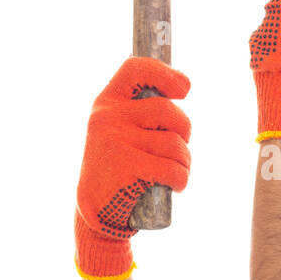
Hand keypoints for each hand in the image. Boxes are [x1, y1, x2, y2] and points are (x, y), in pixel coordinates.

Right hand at [74, 56, 190, 279]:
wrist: (95, 211)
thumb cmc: (117, 167)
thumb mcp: (119, 131)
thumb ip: (139, 111)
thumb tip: (181, 85)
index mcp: (107, 102)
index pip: (136, 69)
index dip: (165, 74)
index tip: (185, 90)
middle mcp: (108, 116)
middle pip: (168, 111)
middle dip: (184, 132)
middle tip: (179, 149)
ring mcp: (116, 140)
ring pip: (175, 143)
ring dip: (185, 161)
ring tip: (175, 171)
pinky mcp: (127, 167)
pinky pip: (173, 168)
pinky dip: (182, 179)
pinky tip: (176, 184)